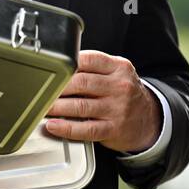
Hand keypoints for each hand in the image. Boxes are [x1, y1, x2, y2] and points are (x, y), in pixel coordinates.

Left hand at [44, 50, 159, 152]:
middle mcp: (119, 86)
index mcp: (119, 67)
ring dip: (56, 107)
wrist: (148, 119)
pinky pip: (86, 129)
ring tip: (41, 107)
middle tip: (39, 89)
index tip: (51, 68)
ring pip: (80, 106)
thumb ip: (94, 67)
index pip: (89, 59)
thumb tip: (60, 65)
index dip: (67, 63)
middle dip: (56, 87)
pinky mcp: (113, 128)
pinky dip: (66, 128)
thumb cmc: (124, 94)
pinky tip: (53, 125)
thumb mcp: (117, 73)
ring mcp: (117, 108)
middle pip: (81, 82)